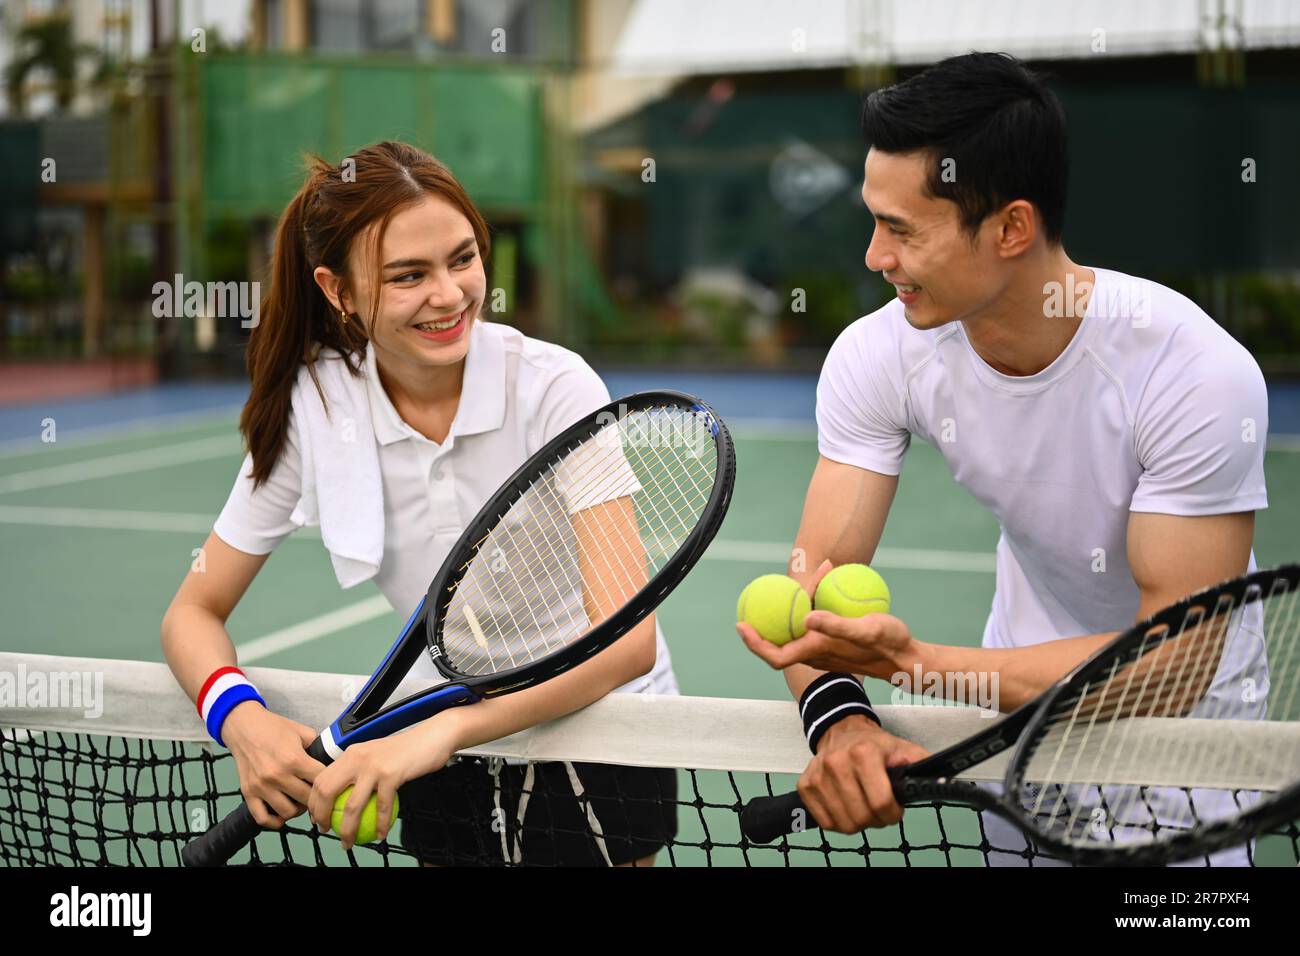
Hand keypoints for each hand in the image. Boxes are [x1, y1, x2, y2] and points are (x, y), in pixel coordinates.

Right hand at [223, 702, 321, 828]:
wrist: (244, 727)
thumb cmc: (274, 728)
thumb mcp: (302, 732)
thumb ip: (318, 747)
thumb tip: (333, 762)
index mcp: (294, 759)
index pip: (320, 781)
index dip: (329, 782)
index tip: (330, 782)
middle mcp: (277, 775)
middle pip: (307, 800)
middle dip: (315, 798)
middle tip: (316, 794)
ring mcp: (261, 787)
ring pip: (288, 812)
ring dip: (297, 810)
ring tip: (299, 800)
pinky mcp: (248, 793)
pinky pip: (263, 818)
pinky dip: (275, 821)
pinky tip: (282, 814)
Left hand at [308, 714, 459, 849]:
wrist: (431, 737)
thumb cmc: (405, 750)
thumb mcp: (375, 755)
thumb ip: (358, 770)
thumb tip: (343, 795)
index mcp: (350, 754)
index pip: (321, 779)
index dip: (313, 802)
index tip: (317, 818)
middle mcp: (357, 758)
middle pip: (326, 791)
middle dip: (321, 816)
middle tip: (326, 831)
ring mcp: (373, 766)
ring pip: (351, 806)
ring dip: (347, 830)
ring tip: (348, 842)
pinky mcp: (391, 775)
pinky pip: (381, 807)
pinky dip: (380, 824)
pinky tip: (380, 835)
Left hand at [739, 608, 920, 680]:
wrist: (908, 659)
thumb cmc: (890, 644)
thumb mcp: (867, 629)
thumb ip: (837, 626)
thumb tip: (806, 618)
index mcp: (817, 650)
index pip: (775, 655)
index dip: (755, 644)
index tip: (741, 625)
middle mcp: (816, 654)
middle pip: (778, 644)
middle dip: (762, 626)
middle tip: (751, 603)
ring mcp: (824, 651)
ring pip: (794, 634)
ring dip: (786, 612)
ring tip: (786, 587)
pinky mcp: (833, 645)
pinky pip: (809, 628)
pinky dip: (804, 610)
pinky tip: (814, 590)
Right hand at [797, 715, 929, 832]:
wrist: (841, 731)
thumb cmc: (873, 745)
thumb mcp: (901, 748)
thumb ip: (919, 762)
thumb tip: (938, 778)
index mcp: (863, 753)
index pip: (881, 803)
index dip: (892, 814)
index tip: (895, 810)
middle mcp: (837, 763)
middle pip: (862, 817)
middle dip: (876, 819)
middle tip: (880, 808)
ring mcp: (818, 775)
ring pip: (844, 824)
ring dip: (858, 822)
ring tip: (863, 806)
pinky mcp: (806, 786)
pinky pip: (825, 823)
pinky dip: (839, 821)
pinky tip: (846, 806)